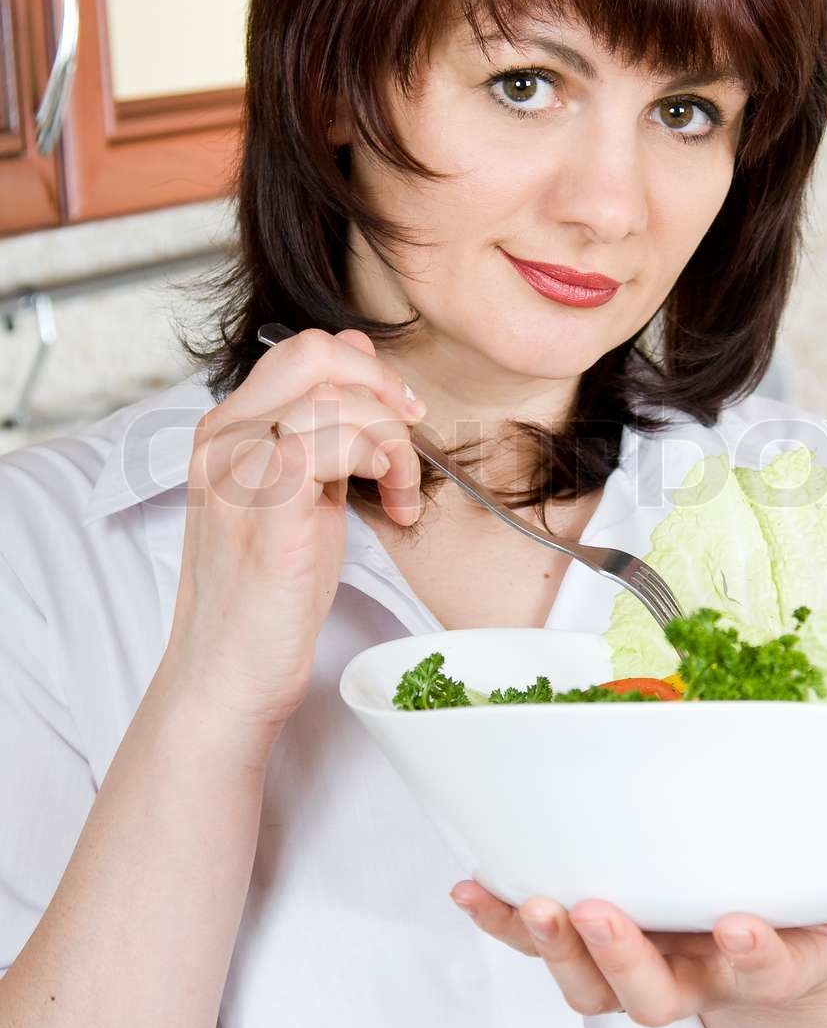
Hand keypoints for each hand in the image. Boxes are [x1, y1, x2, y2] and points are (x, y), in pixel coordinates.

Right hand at [158, 327, 425, 763]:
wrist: (226, 676)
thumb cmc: (266, 594)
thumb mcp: (300, 492)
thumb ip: (322, 428)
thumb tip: (360, 355)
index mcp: (226, 429)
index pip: (305, 351)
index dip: (368, 373)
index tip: (401, 418)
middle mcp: (222, 440)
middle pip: (317, 355)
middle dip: (384, 391)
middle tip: (404, 447)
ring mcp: (238, 474)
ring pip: (333, 401)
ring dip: (390, 442)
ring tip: (398, 492)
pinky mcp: (265, 514)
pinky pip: (327, 445)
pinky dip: (376, 464)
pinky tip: (390, 504)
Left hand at [449, 879, 826, 1023]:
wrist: (735, 943)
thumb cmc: (796, 920)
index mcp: (753, 966)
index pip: (755, 971)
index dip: (748, 956)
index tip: (736, 925)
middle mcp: (683, 979)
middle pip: (646, 996)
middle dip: (620, 958)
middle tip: (597, 909)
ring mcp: (628, 964)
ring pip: (585, 980)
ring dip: (552, 944)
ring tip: (534, 900)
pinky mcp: (583, 941)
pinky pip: (536, 940)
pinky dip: (502, 918)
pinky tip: (472, 887)